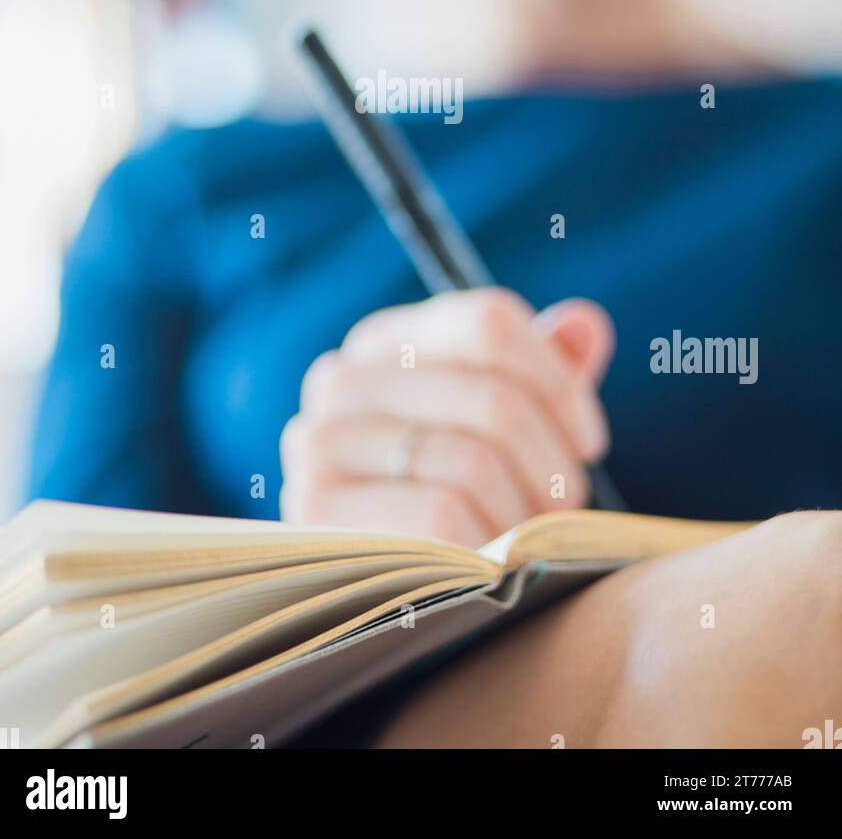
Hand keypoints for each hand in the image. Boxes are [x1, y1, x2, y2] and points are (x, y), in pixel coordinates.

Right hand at [280, 288, 614, 547]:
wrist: (373, 585)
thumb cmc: (451, 489)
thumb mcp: (498, 423)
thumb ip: (543, 367)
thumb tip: (583, 324)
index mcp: (386, 340)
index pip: (489, 323)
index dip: (559, 382)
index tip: (589, 439)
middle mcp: (343, 378)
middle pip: (496, 399)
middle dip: (553, 463)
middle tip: (566, 504)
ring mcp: (321, 441)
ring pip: (476, 462)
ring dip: (523, 513)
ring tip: (526, 536)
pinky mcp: (318, 510)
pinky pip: (441, 516)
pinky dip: (485, 545)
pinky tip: (487, 561)